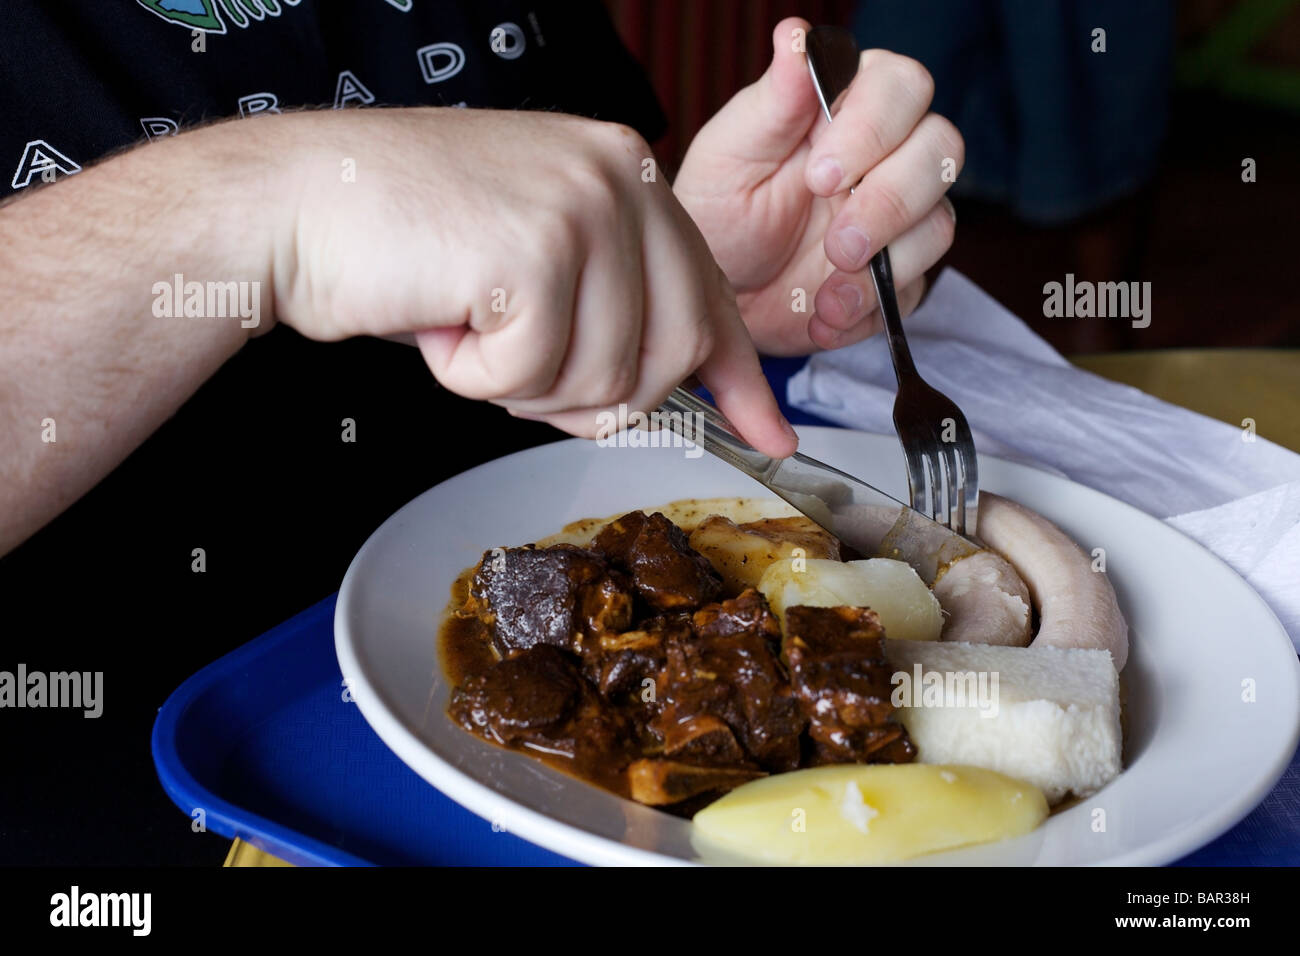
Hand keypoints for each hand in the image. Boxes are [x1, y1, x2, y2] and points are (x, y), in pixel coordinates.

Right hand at [272, 107, 797, 456]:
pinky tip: (439, 318)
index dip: (739, 379)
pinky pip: (532, 376)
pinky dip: (474, 376)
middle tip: (516, 362)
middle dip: (595, 394)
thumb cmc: (404, 238)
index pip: (710, 294)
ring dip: (522, 384)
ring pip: (605, 378)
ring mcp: (581, 208)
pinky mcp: (533, 250)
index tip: (767, 433)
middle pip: (671, 355)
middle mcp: (619, 178)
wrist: (293, 203)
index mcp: (626, 174)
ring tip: (465, 321)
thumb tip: (668, 390)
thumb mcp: (534, 258)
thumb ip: (609, 303)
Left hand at [673, 17, 962, 355]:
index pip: (902, 87)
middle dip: (889, 201)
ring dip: (886, 262)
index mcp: (849, 107)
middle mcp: (887, 156)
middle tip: (836, 242)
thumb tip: (795, 34)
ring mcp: (899, 219)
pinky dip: (869, 310)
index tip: (819, 176)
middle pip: (941, 150)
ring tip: (825, 292)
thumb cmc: (717, 213)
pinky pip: (914, 289)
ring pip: (939, 222)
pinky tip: (823, 316)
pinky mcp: (899, 277)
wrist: (715, 295)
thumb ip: (772, 102)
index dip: (874, 129)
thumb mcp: (729, 156)